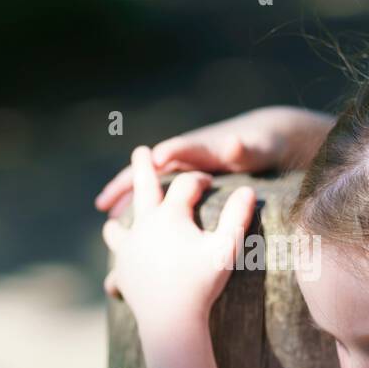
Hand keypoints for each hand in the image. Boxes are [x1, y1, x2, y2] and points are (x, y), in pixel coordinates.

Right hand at [93, 106, 328, 217]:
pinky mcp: (186, 186)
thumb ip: (246, 149)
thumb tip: (235, 144)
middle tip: (104, 202)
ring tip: (108, 218)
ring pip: (150, 187)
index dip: (171, 155)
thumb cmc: (262, 147)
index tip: (157, 158)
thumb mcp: (258, 148)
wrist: (264, 138)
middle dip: (128, 184)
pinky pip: (160, 197)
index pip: (183, 151)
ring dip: (128, 200)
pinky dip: (144, 210)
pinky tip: (133, 229)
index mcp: (202, 150)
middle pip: (151, 173)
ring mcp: (183, 172)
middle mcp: (186, 159)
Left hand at [101, 146, 256, 329]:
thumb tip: (248, 190)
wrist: (171, 320)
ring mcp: (128, 248)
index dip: (200, 180)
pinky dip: (118, 262)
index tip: (208, 183)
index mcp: (170, 214)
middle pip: (142, 189)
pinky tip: (120, 268)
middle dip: (143, 168)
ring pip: (117, 228)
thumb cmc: (202, 284)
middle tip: (141, 152)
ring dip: (118, 221)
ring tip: (113, 219)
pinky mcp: (122, 271)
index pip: (185, 185)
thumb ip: (238, 217)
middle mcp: (144, 225)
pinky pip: (116, 263)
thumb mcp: (226, 248)